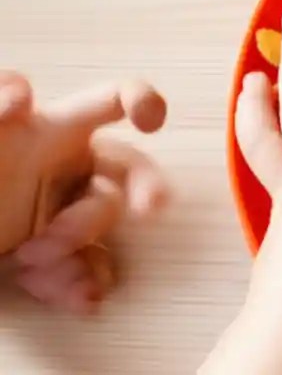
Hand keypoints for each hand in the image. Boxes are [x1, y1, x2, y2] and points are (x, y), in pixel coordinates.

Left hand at [0, 72, 167, 313]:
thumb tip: (21, 98)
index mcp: (45, 128)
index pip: (105, 99)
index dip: (139, 100)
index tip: (147, 119)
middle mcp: (64, 166)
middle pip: (128, 166)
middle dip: (144, 184)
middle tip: (151, 207)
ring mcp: (60, 212)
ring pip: (104, 218)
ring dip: (79, 238)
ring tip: (32, 259)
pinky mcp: (53, 259)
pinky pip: (89, 268)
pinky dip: (83, 281)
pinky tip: (68, 293)